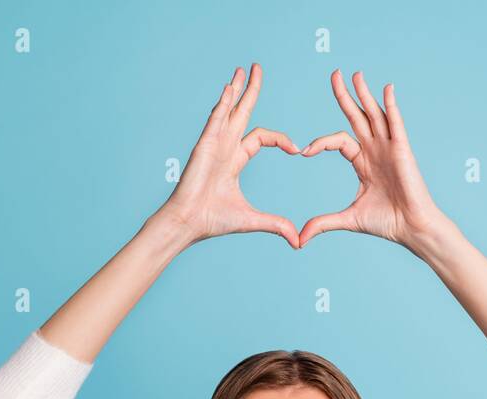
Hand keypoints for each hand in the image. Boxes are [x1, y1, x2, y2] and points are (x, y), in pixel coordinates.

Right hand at [156, 63, 301, 249]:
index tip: (298, 149)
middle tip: (257, 69)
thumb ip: (276, 225)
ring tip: (244, 70)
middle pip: (241, 112)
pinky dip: (224, 102)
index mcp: (235, 160)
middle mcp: (224, 147)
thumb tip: (298, 241)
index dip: (281, 139)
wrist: (189, 223)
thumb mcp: (252, 219)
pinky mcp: (204, 145)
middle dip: (250, 90)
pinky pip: (216, 118)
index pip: (261, 137)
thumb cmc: (212, 221)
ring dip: (237, 88)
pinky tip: (231, 87)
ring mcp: (213, 144)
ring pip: (228, 109)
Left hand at [297, 70, 444, 250]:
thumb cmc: (387, 222)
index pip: (339, 141)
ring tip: (355, 74)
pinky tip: (386, 89)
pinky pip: (395, 123)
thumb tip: (299, 239)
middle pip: (357, 117)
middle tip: (334, 74)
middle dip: (345, 96)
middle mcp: (375, 150)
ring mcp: (389, 148)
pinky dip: (391, 106)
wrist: (411, 228)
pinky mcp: (402, 150)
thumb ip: (323, 223)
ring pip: (374, 115)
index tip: (304, 152)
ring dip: (365, 94)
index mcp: (362, 162)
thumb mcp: (348, 219)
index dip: (321, 143)